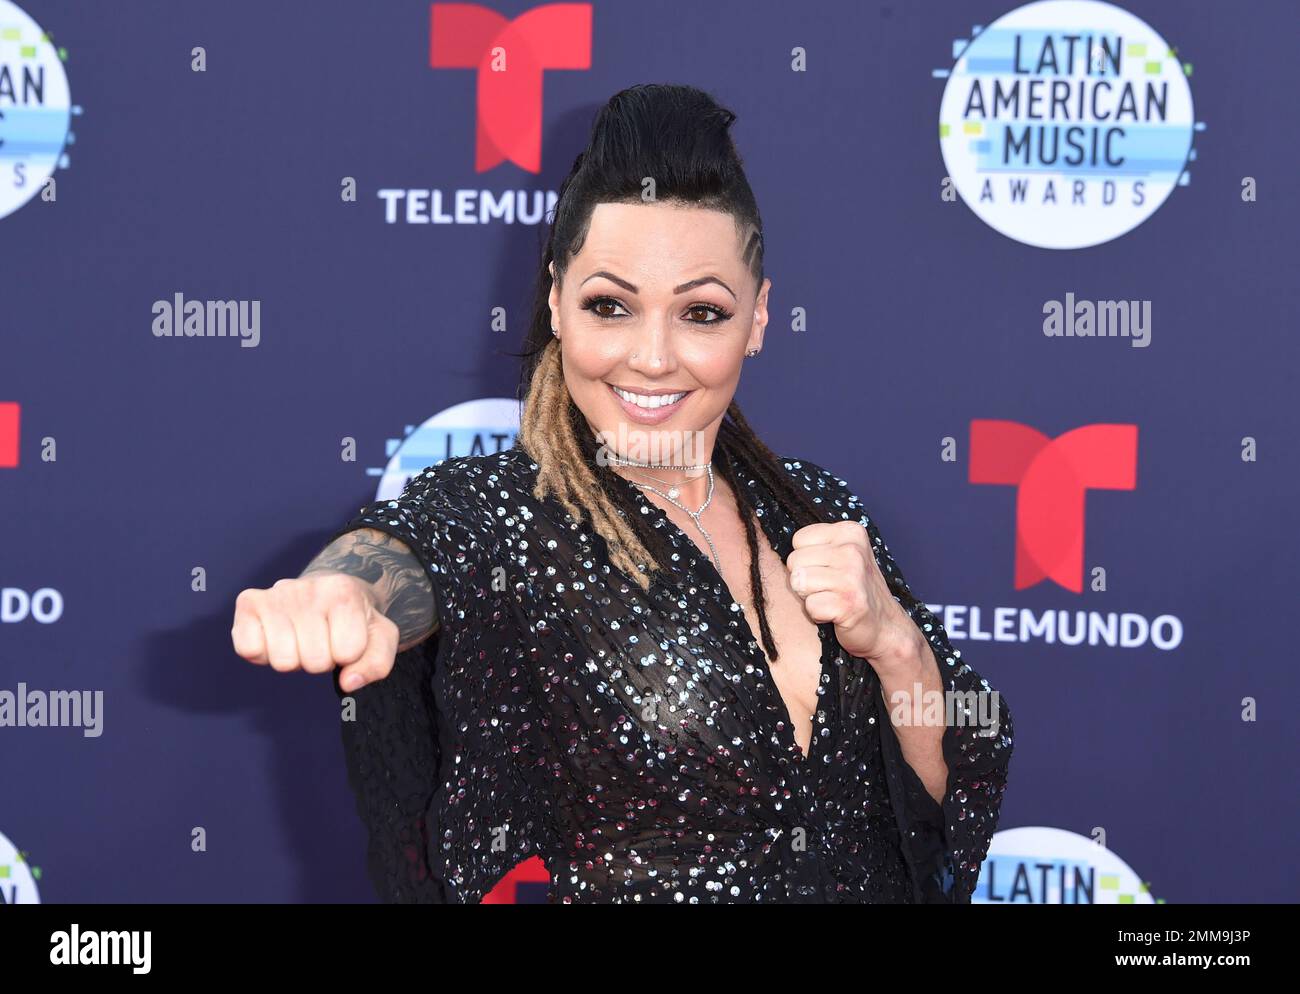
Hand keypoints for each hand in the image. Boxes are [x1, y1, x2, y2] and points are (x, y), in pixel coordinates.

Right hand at [231, 574, 399, 691]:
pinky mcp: (249, 603)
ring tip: (301, 638)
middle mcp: (309, 588)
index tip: (345, 638)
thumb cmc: (354, 619)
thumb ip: (377, 663)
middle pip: (315, 660)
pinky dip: (262, 654)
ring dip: (294, 659)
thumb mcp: (379, 637)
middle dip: (321, 660)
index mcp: (344, 592)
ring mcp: (277, 593)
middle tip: (321, 640)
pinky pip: (249, 649)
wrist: (328, 591)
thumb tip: (348, 683)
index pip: (347, 652)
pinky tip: (275, 637)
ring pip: (283, 661)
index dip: (348, 656)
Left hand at [786, 521, 924, 669]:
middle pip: (794, 561)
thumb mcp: (841, 556)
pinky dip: (818, 615)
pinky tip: (836, 614)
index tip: (827, 571)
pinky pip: (809, 606)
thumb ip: (817, 547)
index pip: (798, 539)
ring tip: (831, 600)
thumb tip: (767, 540)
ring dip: (810, 597)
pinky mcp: (848, 602)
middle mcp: (852, 550)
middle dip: (805, 580)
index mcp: (850, 532)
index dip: (806, 560)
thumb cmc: (854, 591)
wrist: (885, 628)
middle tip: (829, 589)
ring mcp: (852, 576)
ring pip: (798, 582)